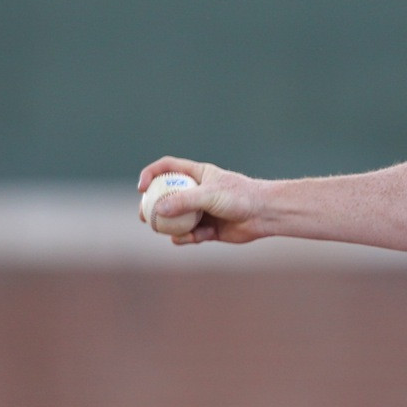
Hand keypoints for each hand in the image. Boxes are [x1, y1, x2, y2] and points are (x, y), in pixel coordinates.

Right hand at [136, 157, 269, 244]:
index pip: (167, 168)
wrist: (264, 215)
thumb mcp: (210, 194)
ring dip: (167, 226)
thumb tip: (158, 210)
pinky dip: (186, 238)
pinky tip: (189, 238)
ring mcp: (201, 211)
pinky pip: (189, 235)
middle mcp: (197, 192)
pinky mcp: (208, 230)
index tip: (142, 188)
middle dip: (152, 207)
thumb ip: (184, 201)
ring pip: (175, 219)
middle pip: (166, 197)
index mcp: (197, 175)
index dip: (151, 175)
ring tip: (165, 231)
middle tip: (144, 216)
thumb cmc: (240, 197)